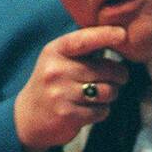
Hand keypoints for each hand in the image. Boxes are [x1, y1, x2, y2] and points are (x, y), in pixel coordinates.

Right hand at [13, 25, 128, 151]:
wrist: (29, 118)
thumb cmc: (52, 83)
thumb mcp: (58, 59)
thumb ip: (83, 48)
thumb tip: (119, 35)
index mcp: (55, 51)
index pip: (83, 40)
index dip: (105, 35)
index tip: (122, 34)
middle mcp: (56, 71)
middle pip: (105, 70)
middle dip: (120, 75)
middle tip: (120, 78)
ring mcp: (61, 94)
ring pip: (107, 92)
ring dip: (111, 94)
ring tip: (103, 94)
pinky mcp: (68, 115)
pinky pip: (101, 111)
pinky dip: (102, 111)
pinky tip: (91, 108)